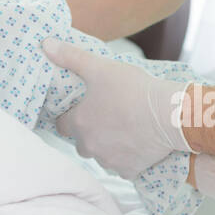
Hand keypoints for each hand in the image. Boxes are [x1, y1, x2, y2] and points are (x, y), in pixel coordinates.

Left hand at [44, 39, 192, 178]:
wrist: (169, 115)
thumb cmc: (133, 89)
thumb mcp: (99, 67)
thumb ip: (70, 56)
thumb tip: (45, 44)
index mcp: (79, 123)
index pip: (62, 124)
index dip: (69, 116)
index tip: (81, 109)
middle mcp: (89, 146)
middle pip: (81, 142)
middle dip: (88, 133)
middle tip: (105, 117)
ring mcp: (109, 161)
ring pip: (100, 155)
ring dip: (106, 146)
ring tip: (122, 129)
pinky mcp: (129, 170)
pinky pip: (121, 167)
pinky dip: (125, 158)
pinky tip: (136, 143)